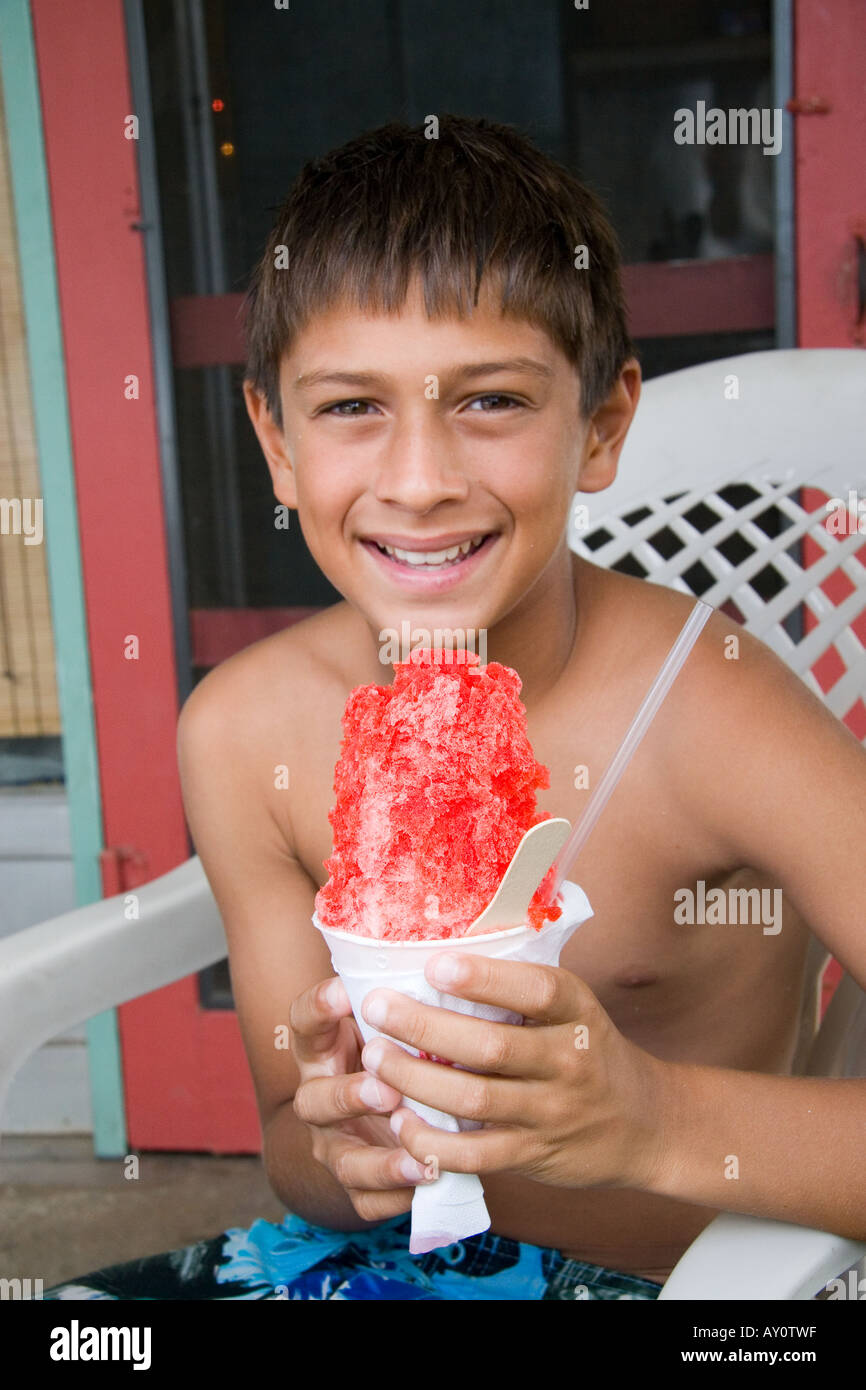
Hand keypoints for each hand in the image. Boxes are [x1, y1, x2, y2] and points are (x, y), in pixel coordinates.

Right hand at [289, 975, 437, 1221]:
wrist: (374, 1123)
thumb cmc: (396, 1051)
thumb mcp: (390, 1018)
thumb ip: (406, 992)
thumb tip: (454, 937)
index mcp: (324, 1048)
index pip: (304, 1023)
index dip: (318, 1009)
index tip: (345, 993)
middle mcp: (322, 1096)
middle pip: (314, 1099)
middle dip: (348, 1095)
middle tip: (384, 1087)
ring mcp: (336, 1144)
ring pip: (341, 1158)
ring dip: (378, 1157)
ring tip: (417, 1153)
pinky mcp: (358, 1185)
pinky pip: (367, 1200)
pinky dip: (397, 1196)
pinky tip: (428, 1183)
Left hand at [358, 953, 670, 1191]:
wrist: (646, 1125)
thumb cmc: (589, 1050)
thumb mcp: (575, 1008)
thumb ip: (523, 987)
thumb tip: (444, 941)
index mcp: (577, 1011)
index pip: (536, 990)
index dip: (484, 979)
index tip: (434, 965)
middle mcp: (567, 1060)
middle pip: (490, 1046)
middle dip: (424, 1026)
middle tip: (375, 1007)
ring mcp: (551, 1111)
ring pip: (474, 1098)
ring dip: (415, 1079)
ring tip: (374, 1057)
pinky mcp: (534, 1154)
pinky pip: (476, 1154)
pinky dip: (433, 1142)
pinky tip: (401, 1122)